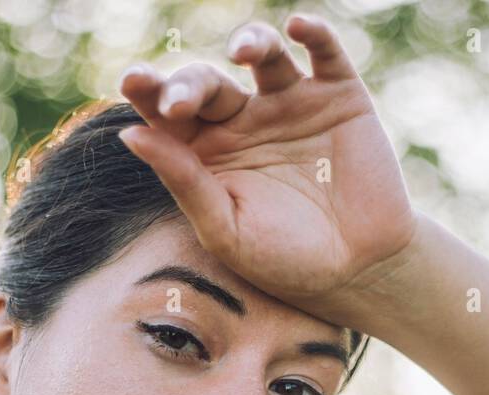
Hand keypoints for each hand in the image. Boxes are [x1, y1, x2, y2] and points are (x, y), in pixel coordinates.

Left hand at [116, 13, 417, 323]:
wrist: (359, 271)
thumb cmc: (284, 260)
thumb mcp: (225, 230)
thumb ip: (183, 182)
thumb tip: (129, 134)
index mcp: (207, 151)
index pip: (168, 111)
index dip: (148, 90)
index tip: (133, 82)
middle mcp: (243, 119)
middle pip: (207, 82)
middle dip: (189, 84)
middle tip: (178, 102)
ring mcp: (291, 103)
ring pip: (262, 54)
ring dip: (251, 41)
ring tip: (242, 53)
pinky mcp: (338, 97)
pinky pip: (325, 54)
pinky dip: (315, 34)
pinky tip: (299, 28)